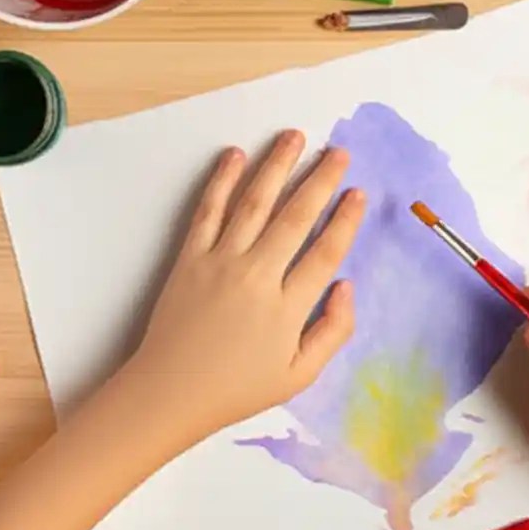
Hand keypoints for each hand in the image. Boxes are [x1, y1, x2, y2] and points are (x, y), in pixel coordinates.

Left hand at [127, 130, 365, 436]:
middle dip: (320, 180)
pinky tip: (236, 156)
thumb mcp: (299, 375)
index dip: (346, 220)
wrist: (169, 392)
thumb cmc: (238, 388)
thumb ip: (333, 331)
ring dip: (276, 166)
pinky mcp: (189, 258)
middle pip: (295, 217)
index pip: (325, 252)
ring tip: (295, 137)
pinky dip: (222, 180)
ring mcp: (220, 263)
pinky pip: (209, 211)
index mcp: (287, 308)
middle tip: (338, 153)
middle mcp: (256, 276)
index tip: (359, 194)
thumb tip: (347, 286)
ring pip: (254, 203)